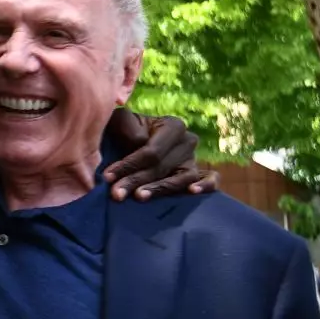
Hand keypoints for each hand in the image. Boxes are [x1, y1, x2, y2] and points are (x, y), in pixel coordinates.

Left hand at [102, 109, 218, 201]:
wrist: (131, 141)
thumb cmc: (126, 130)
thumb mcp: (121, 122)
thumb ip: (127, 126)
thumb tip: (141, 142)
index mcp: (173, 126)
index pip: (151, 151)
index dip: (128, 165)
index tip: (107, 177)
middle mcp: (187, 142)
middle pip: (162, 167)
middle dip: (135, 181)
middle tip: (116, 194)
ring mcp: (194, 160)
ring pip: (181, 178)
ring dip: (160, 189)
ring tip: (140, 196)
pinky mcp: (199, 174)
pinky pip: (211, 179)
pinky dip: (206, 185)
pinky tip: (192, 192)